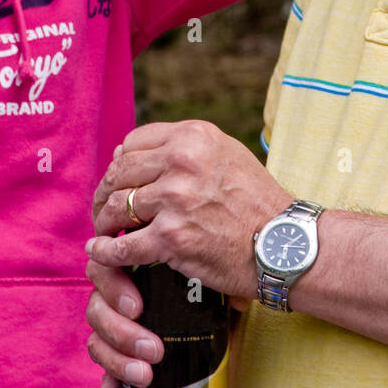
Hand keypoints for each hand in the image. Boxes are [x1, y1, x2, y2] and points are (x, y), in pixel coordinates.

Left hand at [84, 120, 291, 387]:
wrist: (286, 244)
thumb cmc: (259, 203)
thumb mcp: (228, 156)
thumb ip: (187, 150)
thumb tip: (134, 154)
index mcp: (195, 137)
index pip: (135, 142)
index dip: (120, 163)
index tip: (118, 180)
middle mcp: (183, 161)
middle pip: (120, 172)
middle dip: (106, 193)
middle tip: (104, 209)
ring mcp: (176, 199)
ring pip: (117, 206)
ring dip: (104, 221)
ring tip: (104, 230)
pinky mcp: (172, 237)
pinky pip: (123, 244)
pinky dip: (107, 250)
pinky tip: (102, 251)